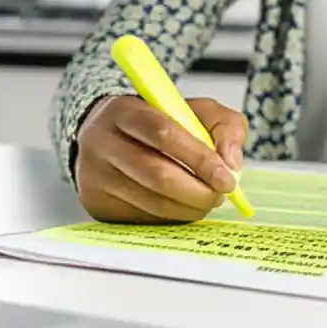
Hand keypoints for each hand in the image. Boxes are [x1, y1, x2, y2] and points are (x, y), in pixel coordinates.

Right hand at [74, 96, 245, 223]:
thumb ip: (225, 126)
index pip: (163, 133)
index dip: (199, 158)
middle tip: (220, 195)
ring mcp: (95, 175)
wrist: (107, 137)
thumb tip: (232, 163)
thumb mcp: (195, 110)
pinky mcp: (96, 203)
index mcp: (123, 110)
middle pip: (157, 173)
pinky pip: (142, 218)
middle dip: (198, 190)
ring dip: (189, 208)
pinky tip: (181, 206)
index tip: (226, 177)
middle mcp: (101, 142)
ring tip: (206, 200)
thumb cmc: (157, 123)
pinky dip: (171, 217)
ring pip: (152, 202)